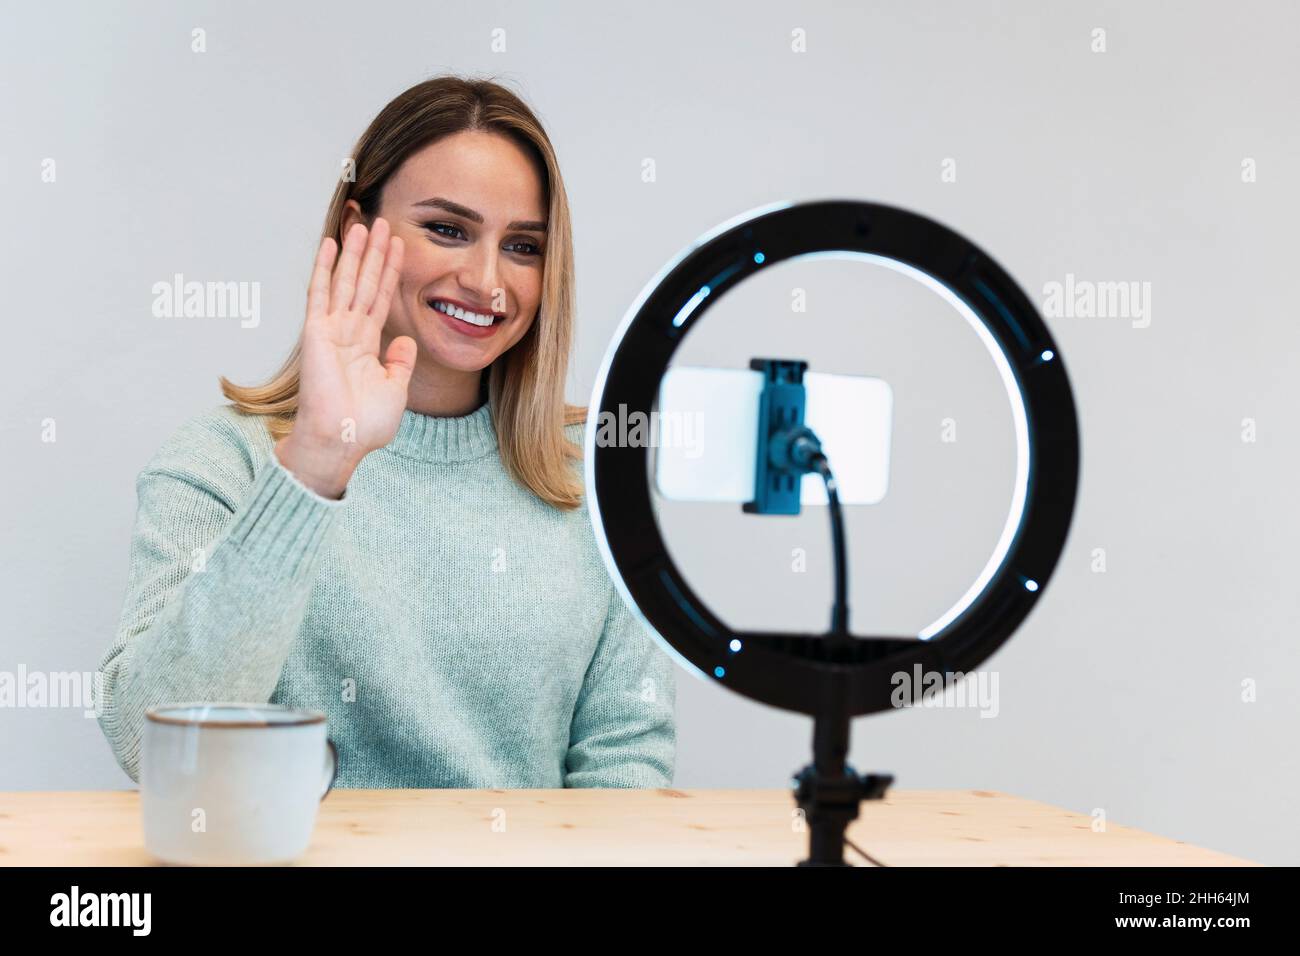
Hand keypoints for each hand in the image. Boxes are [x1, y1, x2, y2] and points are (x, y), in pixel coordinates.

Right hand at [274, 218, 414, 498]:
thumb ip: (400, 363)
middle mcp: (348, 333)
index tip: (399, 246)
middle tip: (383, 222)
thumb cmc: (364, 424)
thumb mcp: (395, 390)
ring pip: (346, 281)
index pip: (380, 299)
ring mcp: (331, 331)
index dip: (390, 272)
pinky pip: (320, 294)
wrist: (341, 440)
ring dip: (354, 252)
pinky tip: (331, 245)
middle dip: (374, 253)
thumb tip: (406, 342)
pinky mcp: (316, 333)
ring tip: (362, 222)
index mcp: (366, 346)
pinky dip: (325, 269)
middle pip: (365, 283)